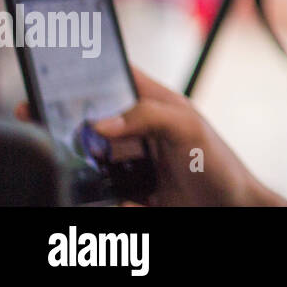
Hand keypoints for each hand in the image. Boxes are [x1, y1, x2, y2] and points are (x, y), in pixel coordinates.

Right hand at [15, 64, 286, 205]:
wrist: (230, 210)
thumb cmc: (220, 165)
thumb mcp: (188, 128)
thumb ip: (148, 115)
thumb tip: (100, 122)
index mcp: (154, 104)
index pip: (114, 79)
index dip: (86, 77)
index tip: (56, 83)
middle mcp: (139, 131)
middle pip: (92, 122)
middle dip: (76, 129)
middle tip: (65, 136)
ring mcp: (132, 162)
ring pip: (91, 160)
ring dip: (89, 168)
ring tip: (112, 175)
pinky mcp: (129, 191)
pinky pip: (101, 192)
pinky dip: (105, 197)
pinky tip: (133, 199)